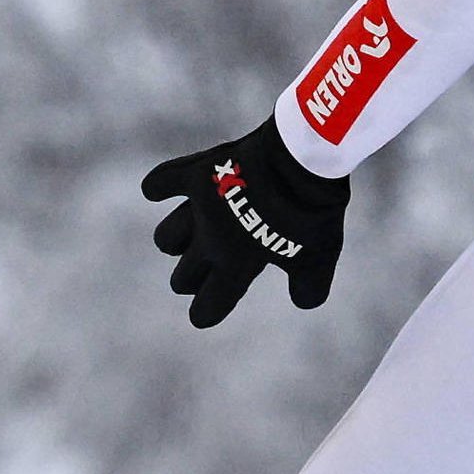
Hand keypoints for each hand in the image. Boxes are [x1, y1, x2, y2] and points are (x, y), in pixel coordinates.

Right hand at [140, 122, 349, 327]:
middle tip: (203, 273)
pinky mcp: (198, 172)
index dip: (206, 313)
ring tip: (184, 240)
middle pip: (183, 276)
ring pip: (167, 237)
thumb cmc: (310, 213)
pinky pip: (163, 181)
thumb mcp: (319, 258)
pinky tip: (154, 191)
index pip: (208, 305)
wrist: (300, 160)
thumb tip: (303, 301)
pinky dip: (157, 186)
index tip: (205, 314)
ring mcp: (201, 206)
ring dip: (173, 244)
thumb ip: (309, 287)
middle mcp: (210, 240)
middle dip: (191, 280)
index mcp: (236, 266)